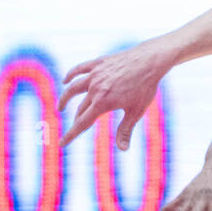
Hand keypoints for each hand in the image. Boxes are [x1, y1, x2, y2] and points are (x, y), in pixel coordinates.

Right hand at [58, 38, 175, 148]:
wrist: (150, 61)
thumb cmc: (145, 87)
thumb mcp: (136, 111)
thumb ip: (126, 130)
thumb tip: (123, 149)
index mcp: (103, 103)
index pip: (82, 123)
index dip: (70, 135)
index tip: (61, 143)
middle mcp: (95, 89)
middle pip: (80, 108)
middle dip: (77, 120)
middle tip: (75, 126)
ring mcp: (95, 75)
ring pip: (73, 88)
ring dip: (65, 99)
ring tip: (61, 107)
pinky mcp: (98, 63)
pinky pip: (79, 69)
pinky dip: (70, 75)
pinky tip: (65, 81)